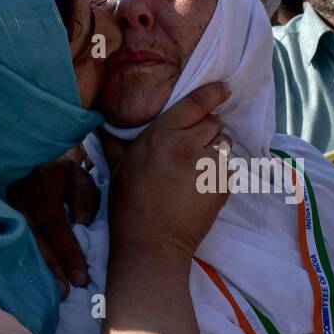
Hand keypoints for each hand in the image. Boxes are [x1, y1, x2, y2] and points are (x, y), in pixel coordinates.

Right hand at [7, 147, 99, 298]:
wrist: (23, 161)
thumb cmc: (58, 174)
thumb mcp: (78, 177)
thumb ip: (85, 198)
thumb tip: (81, 224)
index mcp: (38, 185)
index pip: (54, 224)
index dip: (67, 252)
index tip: (80, 278)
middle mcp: (15, 198)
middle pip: (32, 238)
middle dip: (49, 268)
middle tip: (63, 292)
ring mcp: (0, 208)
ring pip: (16, 243)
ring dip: (32, 270)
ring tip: (47, 293)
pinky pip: (5, 244)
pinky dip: (17, 265)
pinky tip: (26, 284)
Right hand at [109, 82, 231, 260]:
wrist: (152, 243)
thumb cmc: (130, 206)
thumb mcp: (118, 167)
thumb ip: (116, 141)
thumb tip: (103, 124)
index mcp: (161, 135)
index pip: (197, 103)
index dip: (214, 93)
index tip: (224, 89)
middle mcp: (188, 145)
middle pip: (214, 122)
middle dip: (207, 130)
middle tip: (193, 148)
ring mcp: (210, 165)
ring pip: (224, 144)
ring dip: (216, 151)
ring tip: (197, 170)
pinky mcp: (223, 185)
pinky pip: (230, 168)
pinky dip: (221, 173)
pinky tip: (202, 186)